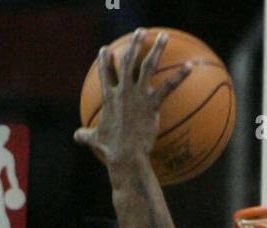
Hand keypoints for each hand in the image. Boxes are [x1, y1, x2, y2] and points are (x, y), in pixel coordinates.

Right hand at [74, 30, 191, 170]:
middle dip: (133, 44)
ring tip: (163, 36)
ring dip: (156, 48)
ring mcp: (138, 95)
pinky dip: (180, 76)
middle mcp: (123, 91)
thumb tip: (75, 137)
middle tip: (139, 33)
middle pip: (128, 61)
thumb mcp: (95, 140)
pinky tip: (190, 66)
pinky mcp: (151, 103)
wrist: (125, 156)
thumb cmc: (111, 150)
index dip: (105, 60)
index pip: (105, 74)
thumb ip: (85, 135)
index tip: (105, 49)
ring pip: (148, 65)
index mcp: (109, 98)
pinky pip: (168, 86)